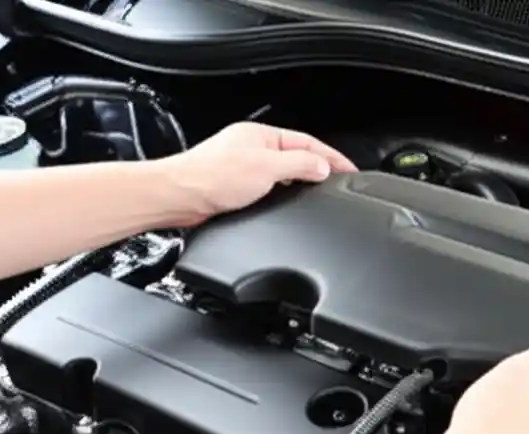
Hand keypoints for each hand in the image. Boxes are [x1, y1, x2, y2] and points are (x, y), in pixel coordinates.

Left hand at [158, 122, 356, 224]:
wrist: (180, 197)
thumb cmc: (211, 177)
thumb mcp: (266, 168)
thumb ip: (299, 165)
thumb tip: (322, 166)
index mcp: (262, 135)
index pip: (308, 142)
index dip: (331, 156)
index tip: (348, 169)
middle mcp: (252, 148)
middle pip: (296, 155)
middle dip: (319, 167)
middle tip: (338, 180)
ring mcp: (244, 166)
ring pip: (282, 172)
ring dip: (300, 180)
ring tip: (318, 190)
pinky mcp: (236, 186)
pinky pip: (269, 186)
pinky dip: (283, 192)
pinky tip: (287, 202)